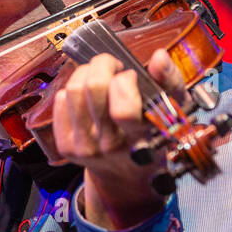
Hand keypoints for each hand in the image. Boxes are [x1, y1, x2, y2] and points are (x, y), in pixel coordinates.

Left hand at [51, 49, 187, 228]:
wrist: (126, 174)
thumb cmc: (151, 136)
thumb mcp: (172, 111)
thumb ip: (170, 82)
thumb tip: (159, 57)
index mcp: (140, 141)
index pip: (124, 110)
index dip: (125, 81)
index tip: (131, 76)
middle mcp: (110, 147)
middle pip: (93, 89)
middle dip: (103, 65)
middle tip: (113, 66)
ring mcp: (84, 148)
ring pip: (73, 90)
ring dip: (86, 72)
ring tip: (99, 77)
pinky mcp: (65, 146)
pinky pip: (60, 100)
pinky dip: (72, 89)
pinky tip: (87, 97)